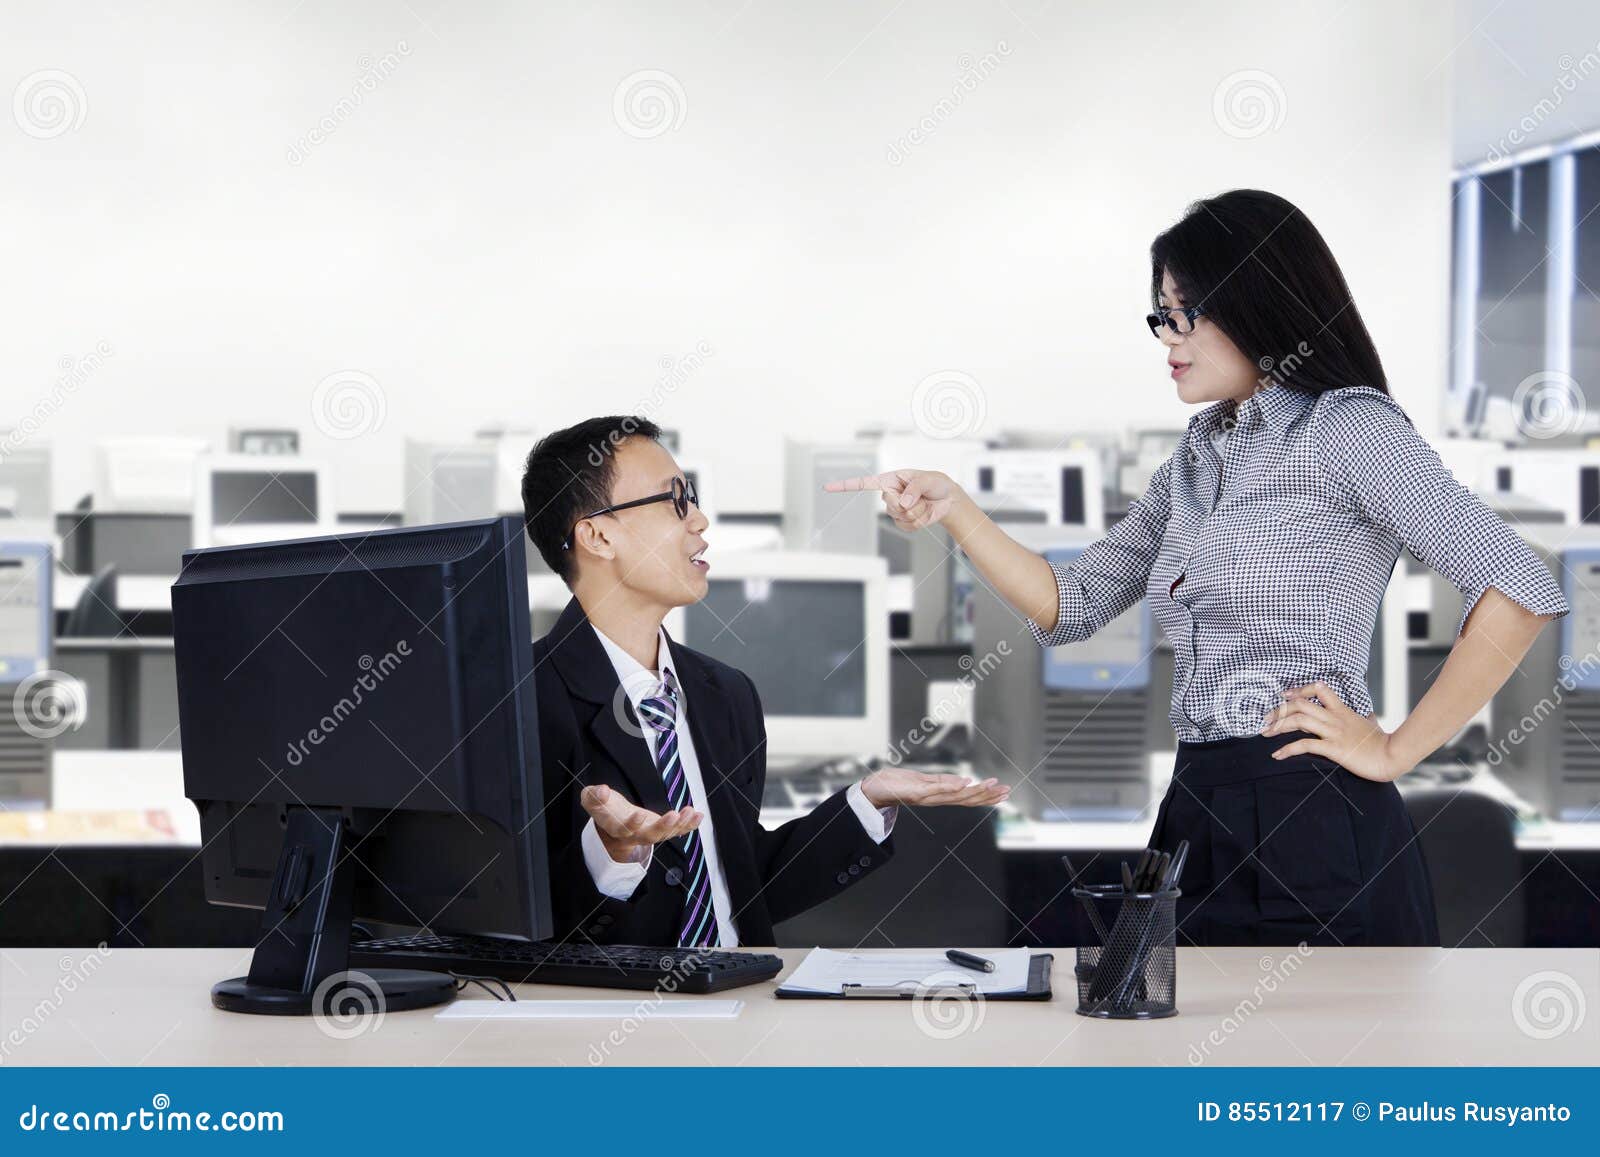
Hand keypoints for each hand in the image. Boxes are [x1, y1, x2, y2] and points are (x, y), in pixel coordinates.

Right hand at [580, 783, 702, 862]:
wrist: (613, 823)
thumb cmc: (603, 807)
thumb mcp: (591, 799)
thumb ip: (594, 796)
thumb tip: (602, 791)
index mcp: (616, 827)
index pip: (623, 829)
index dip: (631, 824)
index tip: (639, 814)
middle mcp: (635, 834)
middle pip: (649, 836)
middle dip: (662, 827)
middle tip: (673, 815)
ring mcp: (650, 832)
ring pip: (666, 834)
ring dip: (680, 824)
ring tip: (690, 812)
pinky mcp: (662, 829)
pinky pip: (677, 830)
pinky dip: (689, 824)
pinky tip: (698, 815)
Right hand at [824, 470, 963, 531]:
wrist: (947, 501)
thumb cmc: (937, 484)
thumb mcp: (928, 479)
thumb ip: (915, 488)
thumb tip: (904, 501)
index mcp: (891, 480)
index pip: (864, 483)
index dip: (845, 486)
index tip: (827, 488)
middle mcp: (890, 495)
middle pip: (889, 504)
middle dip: (908, 502)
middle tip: (920, 496)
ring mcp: (896, 510)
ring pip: (900, 516)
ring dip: (917, 511)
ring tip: (925, 504)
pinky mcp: (903, 523)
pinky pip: (907, 526)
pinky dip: (919, 521)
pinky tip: (924, 514)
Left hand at [860, 767, 1010, 807]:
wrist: (874, 790)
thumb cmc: (897, 784)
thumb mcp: (924, 781)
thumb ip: (942, 783)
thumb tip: (963, 781)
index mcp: (939, 796)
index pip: (967, 798)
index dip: (986, 796)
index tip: (1004, 792)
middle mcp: (935, 799)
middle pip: (967, 799)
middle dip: (988, 796)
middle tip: (1007, 791)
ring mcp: (927, 796)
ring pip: (956, 796)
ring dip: (976, 791)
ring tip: (993, 785)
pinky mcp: (916, 791)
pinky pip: (937, 790)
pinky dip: (952, 787)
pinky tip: (965, 783)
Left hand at [1260, 681, 1410, 781]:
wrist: (1393, 756)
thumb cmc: (1382, 743)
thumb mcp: (1369, 724)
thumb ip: (1363, 719)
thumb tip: (1369, 717)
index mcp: (1342, 710)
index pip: (1320, 689)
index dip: (1300, 690)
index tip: (1285, 695)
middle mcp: (1335, 718)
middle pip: (1301, 704)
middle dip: (1279, 710)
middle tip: (1265, 719)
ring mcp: (1334, 732)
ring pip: (1299, 720)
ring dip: (1278, 726)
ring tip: (1266, 734)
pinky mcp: (1333, 748)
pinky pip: (1305, 745)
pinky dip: (1287, 750)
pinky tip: (1277, 755)